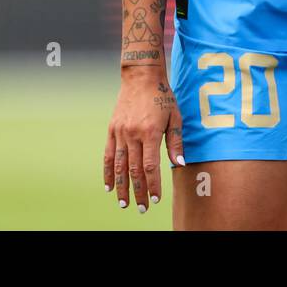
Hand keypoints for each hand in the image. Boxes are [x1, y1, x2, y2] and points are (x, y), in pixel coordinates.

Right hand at [103, 69, 184, 210]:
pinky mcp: (111, 130)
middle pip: (134, 170)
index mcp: (150, 132)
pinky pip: (107, 155)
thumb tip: (179, 165)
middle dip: (138, 192)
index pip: (150, 166)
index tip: (155, 200)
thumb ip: (175, 142)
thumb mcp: (174, 117)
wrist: (141, 77)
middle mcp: (133, 134)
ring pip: (118, 166)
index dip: (153, 185)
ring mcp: (120, 132)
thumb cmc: (162, 97)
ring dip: (121, 187)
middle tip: (141, 209)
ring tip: (123, 204)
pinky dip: (107, 172)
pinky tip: (109, 187)